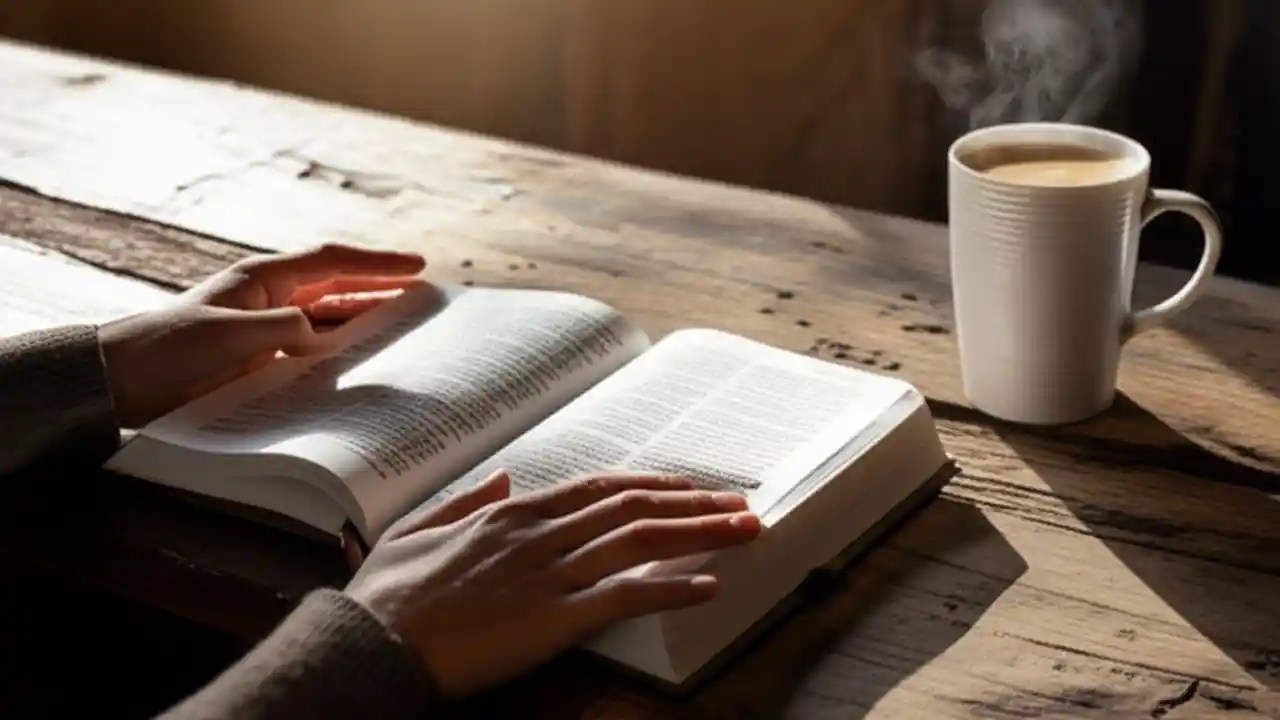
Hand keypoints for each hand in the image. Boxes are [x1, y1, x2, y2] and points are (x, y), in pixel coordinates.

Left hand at [99, 243, 425, 426]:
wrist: (125, 380)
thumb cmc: (168, 346)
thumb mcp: (228, 334)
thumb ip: (280, 328)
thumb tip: (320, 336)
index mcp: (264, 279)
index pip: (334, 263)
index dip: (378, 263)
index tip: (418, 265)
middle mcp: (273, 300)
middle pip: (340, 289)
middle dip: (382, 290)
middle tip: (425, 296)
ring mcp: (269, 331)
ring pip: (331, 322)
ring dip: (366, 324)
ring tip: (407, 330)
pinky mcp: (263, 361)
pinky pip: (314, 354)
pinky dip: (341, 357)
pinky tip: (364, 368)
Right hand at [346, 470, 760, 698]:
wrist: (370, 642)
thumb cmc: (388, 594)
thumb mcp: (419, 528)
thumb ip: (467, 499)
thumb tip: (503, 473)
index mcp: (511, 512)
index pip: (597, 488)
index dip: (649, 484)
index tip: (684, 484)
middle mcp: (540, 534)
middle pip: (634, 507)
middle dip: (693, 501)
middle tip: (738, 500)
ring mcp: (550, 574)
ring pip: (642, 542)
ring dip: (701, 533)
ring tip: (746, 529)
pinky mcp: (553, 620)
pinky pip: (626, 598)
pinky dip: (672, 590)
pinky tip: (709, 587)